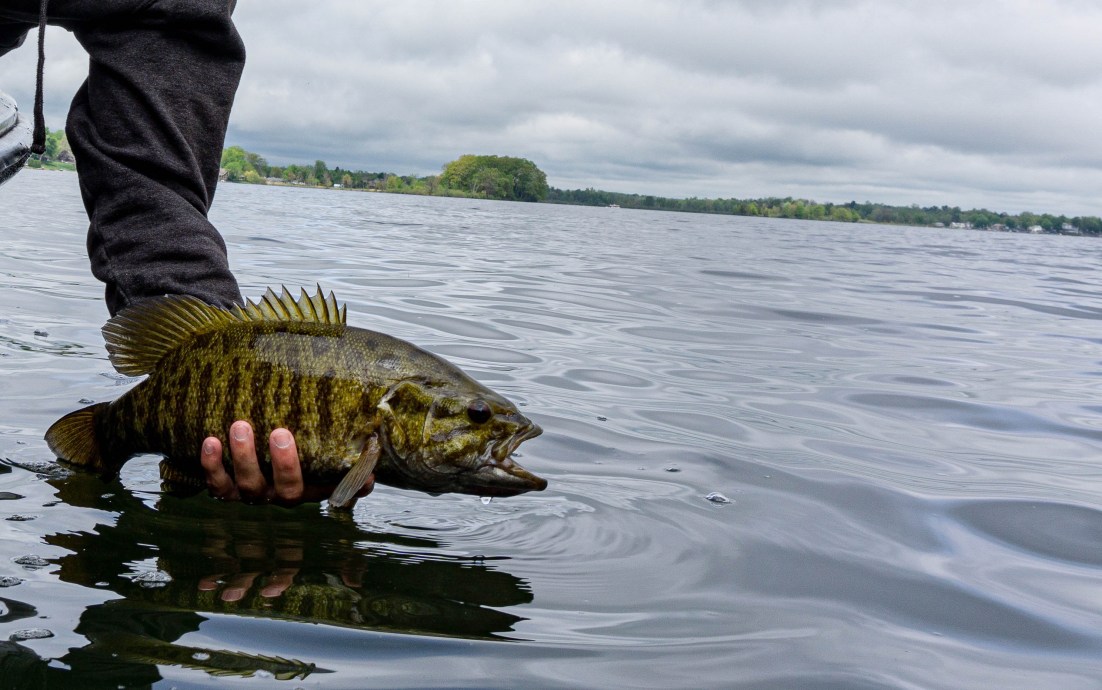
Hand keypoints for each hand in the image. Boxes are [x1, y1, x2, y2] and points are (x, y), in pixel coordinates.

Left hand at [200, 421, 373, 505]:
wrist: (261, 453)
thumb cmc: (304, 455)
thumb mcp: (326, 463)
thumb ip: (350, 469)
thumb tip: (372, 478)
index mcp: (305, 489)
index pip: (309, 489)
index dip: (308, 474)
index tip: (311, 449)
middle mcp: (277, 495)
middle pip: (277, 489)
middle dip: (280, 463)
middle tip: (279, 431)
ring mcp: (250, 493)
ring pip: (244, 485)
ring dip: (241, 457)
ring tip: (240, 425)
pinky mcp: (225, 487)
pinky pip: (215, 484)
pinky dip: (210, 465)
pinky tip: (210, 441)